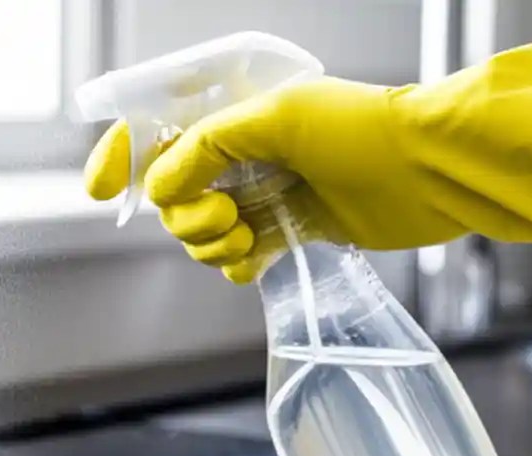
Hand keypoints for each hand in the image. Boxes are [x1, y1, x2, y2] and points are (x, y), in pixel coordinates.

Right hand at [85, 77, 477, 282]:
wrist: (430, 173)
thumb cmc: (364, 129)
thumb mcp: (277, 116)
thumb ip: (208, 145)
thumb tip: (160, 184)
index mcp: (235, 114)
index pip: (157, 133)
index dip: (121, 158)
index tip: (101, 191)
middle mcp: (242, 154)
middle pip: (170, 194)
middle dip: (183, 214)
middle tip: (224, 214)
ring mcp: (263, 194)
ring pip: (199, 232)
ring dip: (209, 243)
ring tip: (246, 236)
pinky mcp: (287, 232)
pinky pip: (235, 259)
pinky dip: (235, 266)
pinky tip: (255, 260)